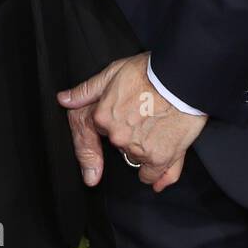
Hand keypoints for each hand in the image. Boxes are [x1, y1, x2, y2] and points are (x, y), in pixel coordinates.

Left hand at [58, 52, 206, 192]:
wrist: (182, 79)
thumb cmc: (151, 72)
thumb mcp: (112, 73)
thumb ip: (87, 90)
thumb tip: (65, 99)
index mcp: (102, 116)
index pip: (90, 136)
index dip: (95, 146)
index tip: (94, 170)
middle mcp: (117, 136)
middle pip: (118, 145)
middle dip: (128, 135)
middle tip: (143, 118)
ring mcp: (138, 149)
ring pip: (136, 158)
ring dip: (144, 149)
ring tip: (158, 128)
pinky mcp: (160, 158)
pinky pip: (152, 175)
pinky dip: (156, 173)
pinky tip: (160, 161)